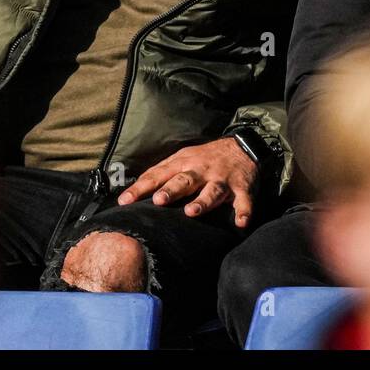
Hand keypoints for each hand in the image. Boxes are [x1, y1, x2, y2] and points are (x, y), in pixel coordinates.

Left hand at [117, 139, 257, 226]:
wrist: (243, 146)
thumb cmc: (206, 156)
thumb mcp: (182, 157)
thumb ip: (161, 171)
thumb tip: (136, 187)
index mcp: (184, 164)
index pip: (158, 176)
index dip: (141, 189)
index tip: (124, 201)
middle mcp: (202, 171)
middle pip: (185, 181)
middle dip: (172, 190)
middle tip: (159, 200)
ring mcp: (222, 180)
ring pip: (212, 191)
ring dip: (203, 201)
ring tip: (192, 211)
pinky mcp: (242, 189)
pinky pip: (243, 202)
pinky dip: (244, 211)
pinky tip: (241, 222)